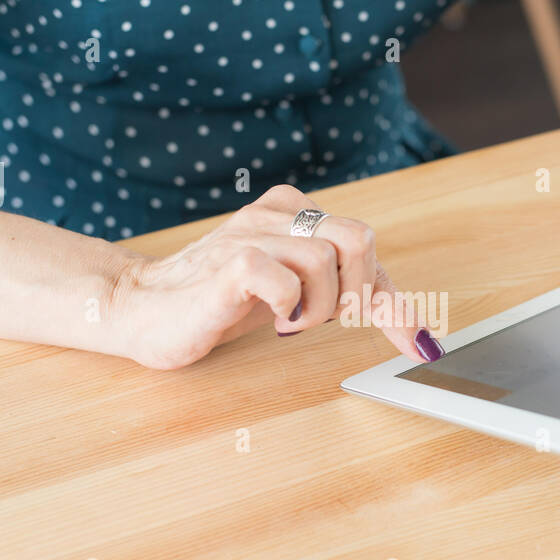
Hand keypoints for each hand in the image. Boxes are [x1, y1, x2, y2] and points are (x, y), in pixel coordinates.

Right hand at [112, 185, 442, 369]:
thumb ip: (349, 297)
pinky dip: (289, 307)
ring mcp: (249, 235)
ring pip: (327, 260)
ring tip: (285, 322)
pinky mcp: (228, 265)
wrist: (141, 308)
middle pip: (358, 239)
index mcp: (293, 214)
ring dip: (318, 308)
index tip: (418, 345)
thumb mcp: (296, 294)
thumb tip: (418, 334)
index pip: (365, 249)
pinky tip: (269, 319)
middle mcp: (274, 215)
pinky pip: (284, 279)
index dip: (394, 302)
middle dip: (355, 292)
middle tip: (323, 319)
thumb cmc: (219, 301)